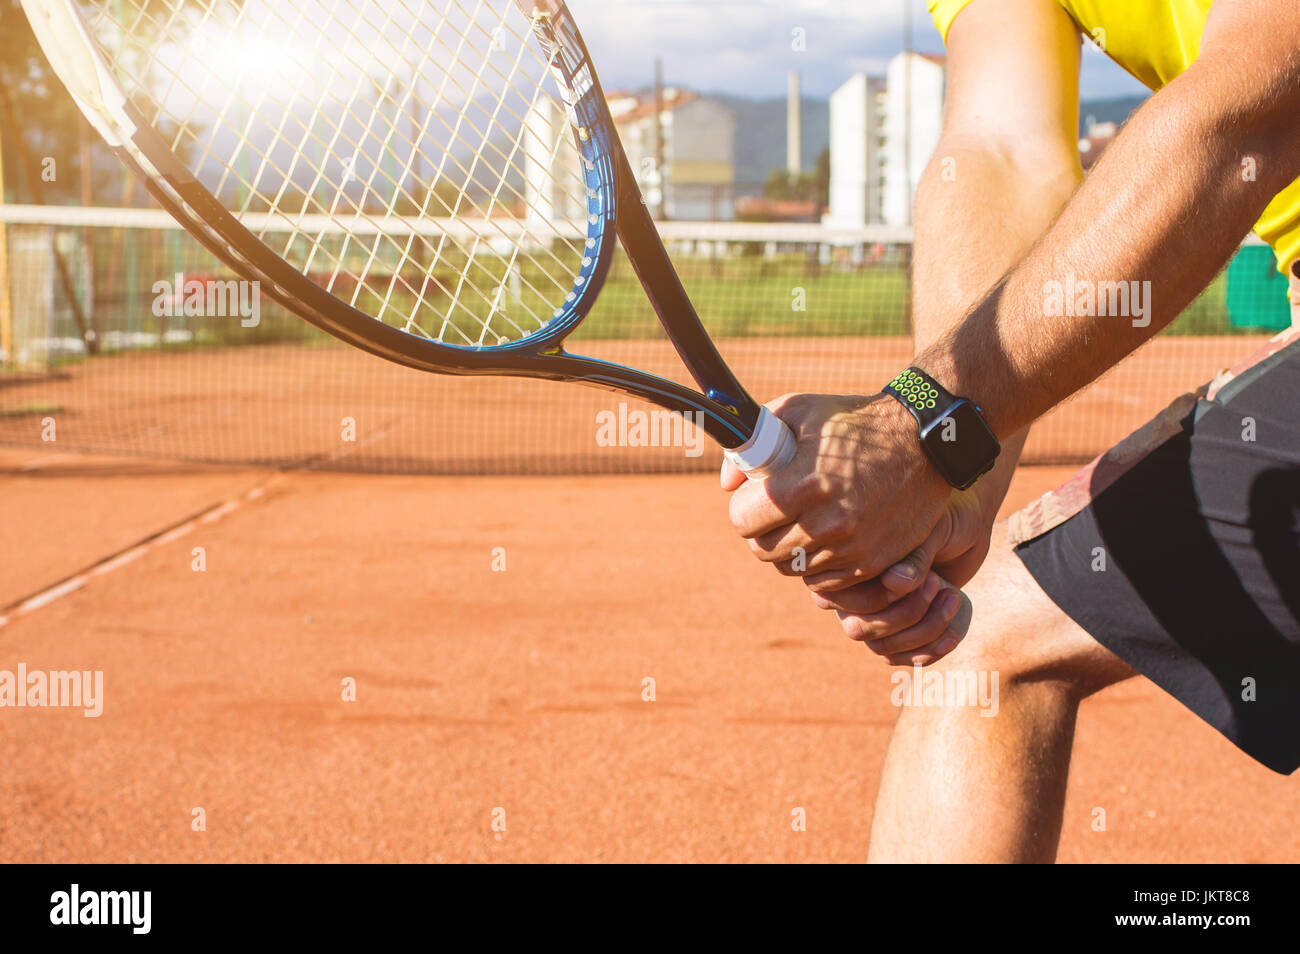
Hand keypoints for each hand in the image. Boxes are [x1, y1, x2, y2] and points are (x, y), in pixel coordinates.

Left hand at [721, 392, 953, 591]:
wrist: (926, 441)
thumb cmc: (856, 422)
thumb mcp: (799, 412)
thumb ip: (753, 443)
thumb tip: (727, 483)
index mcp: (804, 485)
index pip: (743, 521)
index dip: (742, 507)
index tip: (753, 495)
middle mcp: (828, 523)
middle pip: (762, 551)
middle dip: (761, 530)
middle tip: (774, 510)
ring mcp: (852, 549)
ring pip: (791, 569)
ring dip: (788, 548)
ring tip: (802, 519)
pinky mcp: (872, 563)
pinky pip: (824, 581)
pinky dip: (817, 564)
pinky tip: (825, 536)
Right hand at [804, 475, 995, 665]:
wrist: (965, 526)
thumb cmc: (937, 523)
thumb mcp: (926, 534)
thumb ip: (910, 559)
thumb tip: (893, 584)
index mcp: (842, 568)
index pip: (840, 600)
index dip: (879, 596)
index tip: (920, 575)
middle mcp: (850, 597)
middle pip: (859, 629)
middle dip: (906, 613)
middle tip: (938, 582)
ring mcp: (874, 619)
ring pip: (884, 648)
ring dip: (925, 630)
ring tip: (954, 597)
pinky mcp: (901, 634)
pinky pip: (905, 658)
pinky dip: (932, 649)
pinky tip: (954, 632)